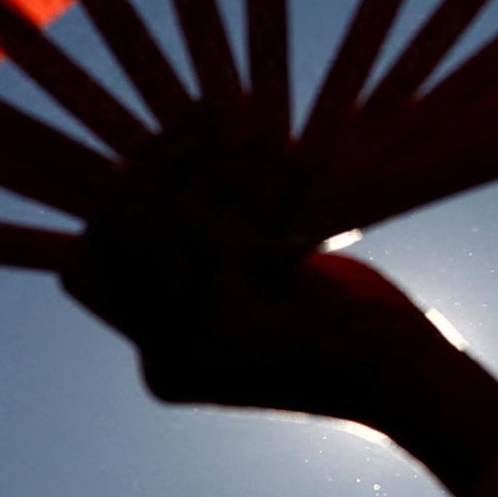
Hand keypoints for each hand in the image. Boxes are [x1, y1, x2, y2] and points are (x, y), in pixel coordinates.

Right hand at [62, 138, 497, 495]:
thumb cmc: (353, 328)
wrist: (410, 382)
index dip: (117, 196)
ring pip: (159, 227)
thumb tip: (174, 154)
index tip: (165, 140)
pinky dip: (259, 192)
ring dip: (210, 169)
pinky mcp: (228, 326)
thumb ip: (212, 247)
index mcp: (163, 360)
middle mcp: (163, 363)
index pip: (87, 269)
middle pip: (112, 240)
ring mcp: (189, 350)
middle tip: (209, 114)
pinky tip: (297, 166)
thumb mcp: (268, 285)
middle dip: (157, 166)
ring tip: (265, 138)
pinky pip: (222, 234)